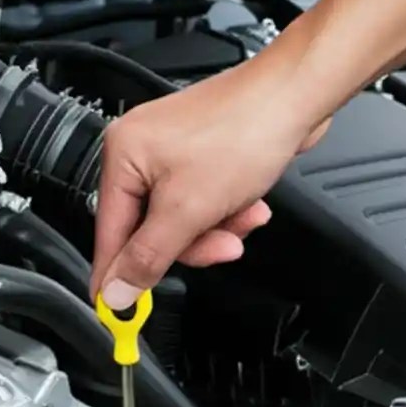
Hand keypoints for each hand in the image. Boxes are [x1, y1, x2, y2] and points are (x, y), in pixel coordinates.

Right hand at [89, 63, 329, 309]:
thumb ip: (148, 256)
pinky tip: (246, 202)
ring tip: (242, 216)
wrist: (297, 93)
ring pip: (179, 220)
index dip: (118, 275)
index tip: (116, 313)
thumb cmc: (245, 130)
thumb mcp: (189, 210)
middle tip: (220, 246)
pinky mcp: (198, 154)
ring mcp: (169, 152)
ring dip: (214, 228)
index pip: (109, 234)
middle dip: (190, 243)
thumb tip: (117, 291)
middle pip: (148, 230)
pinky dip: (224, 210)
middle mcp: (139, 152)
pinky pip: (198, 202)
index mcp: (121, 157)